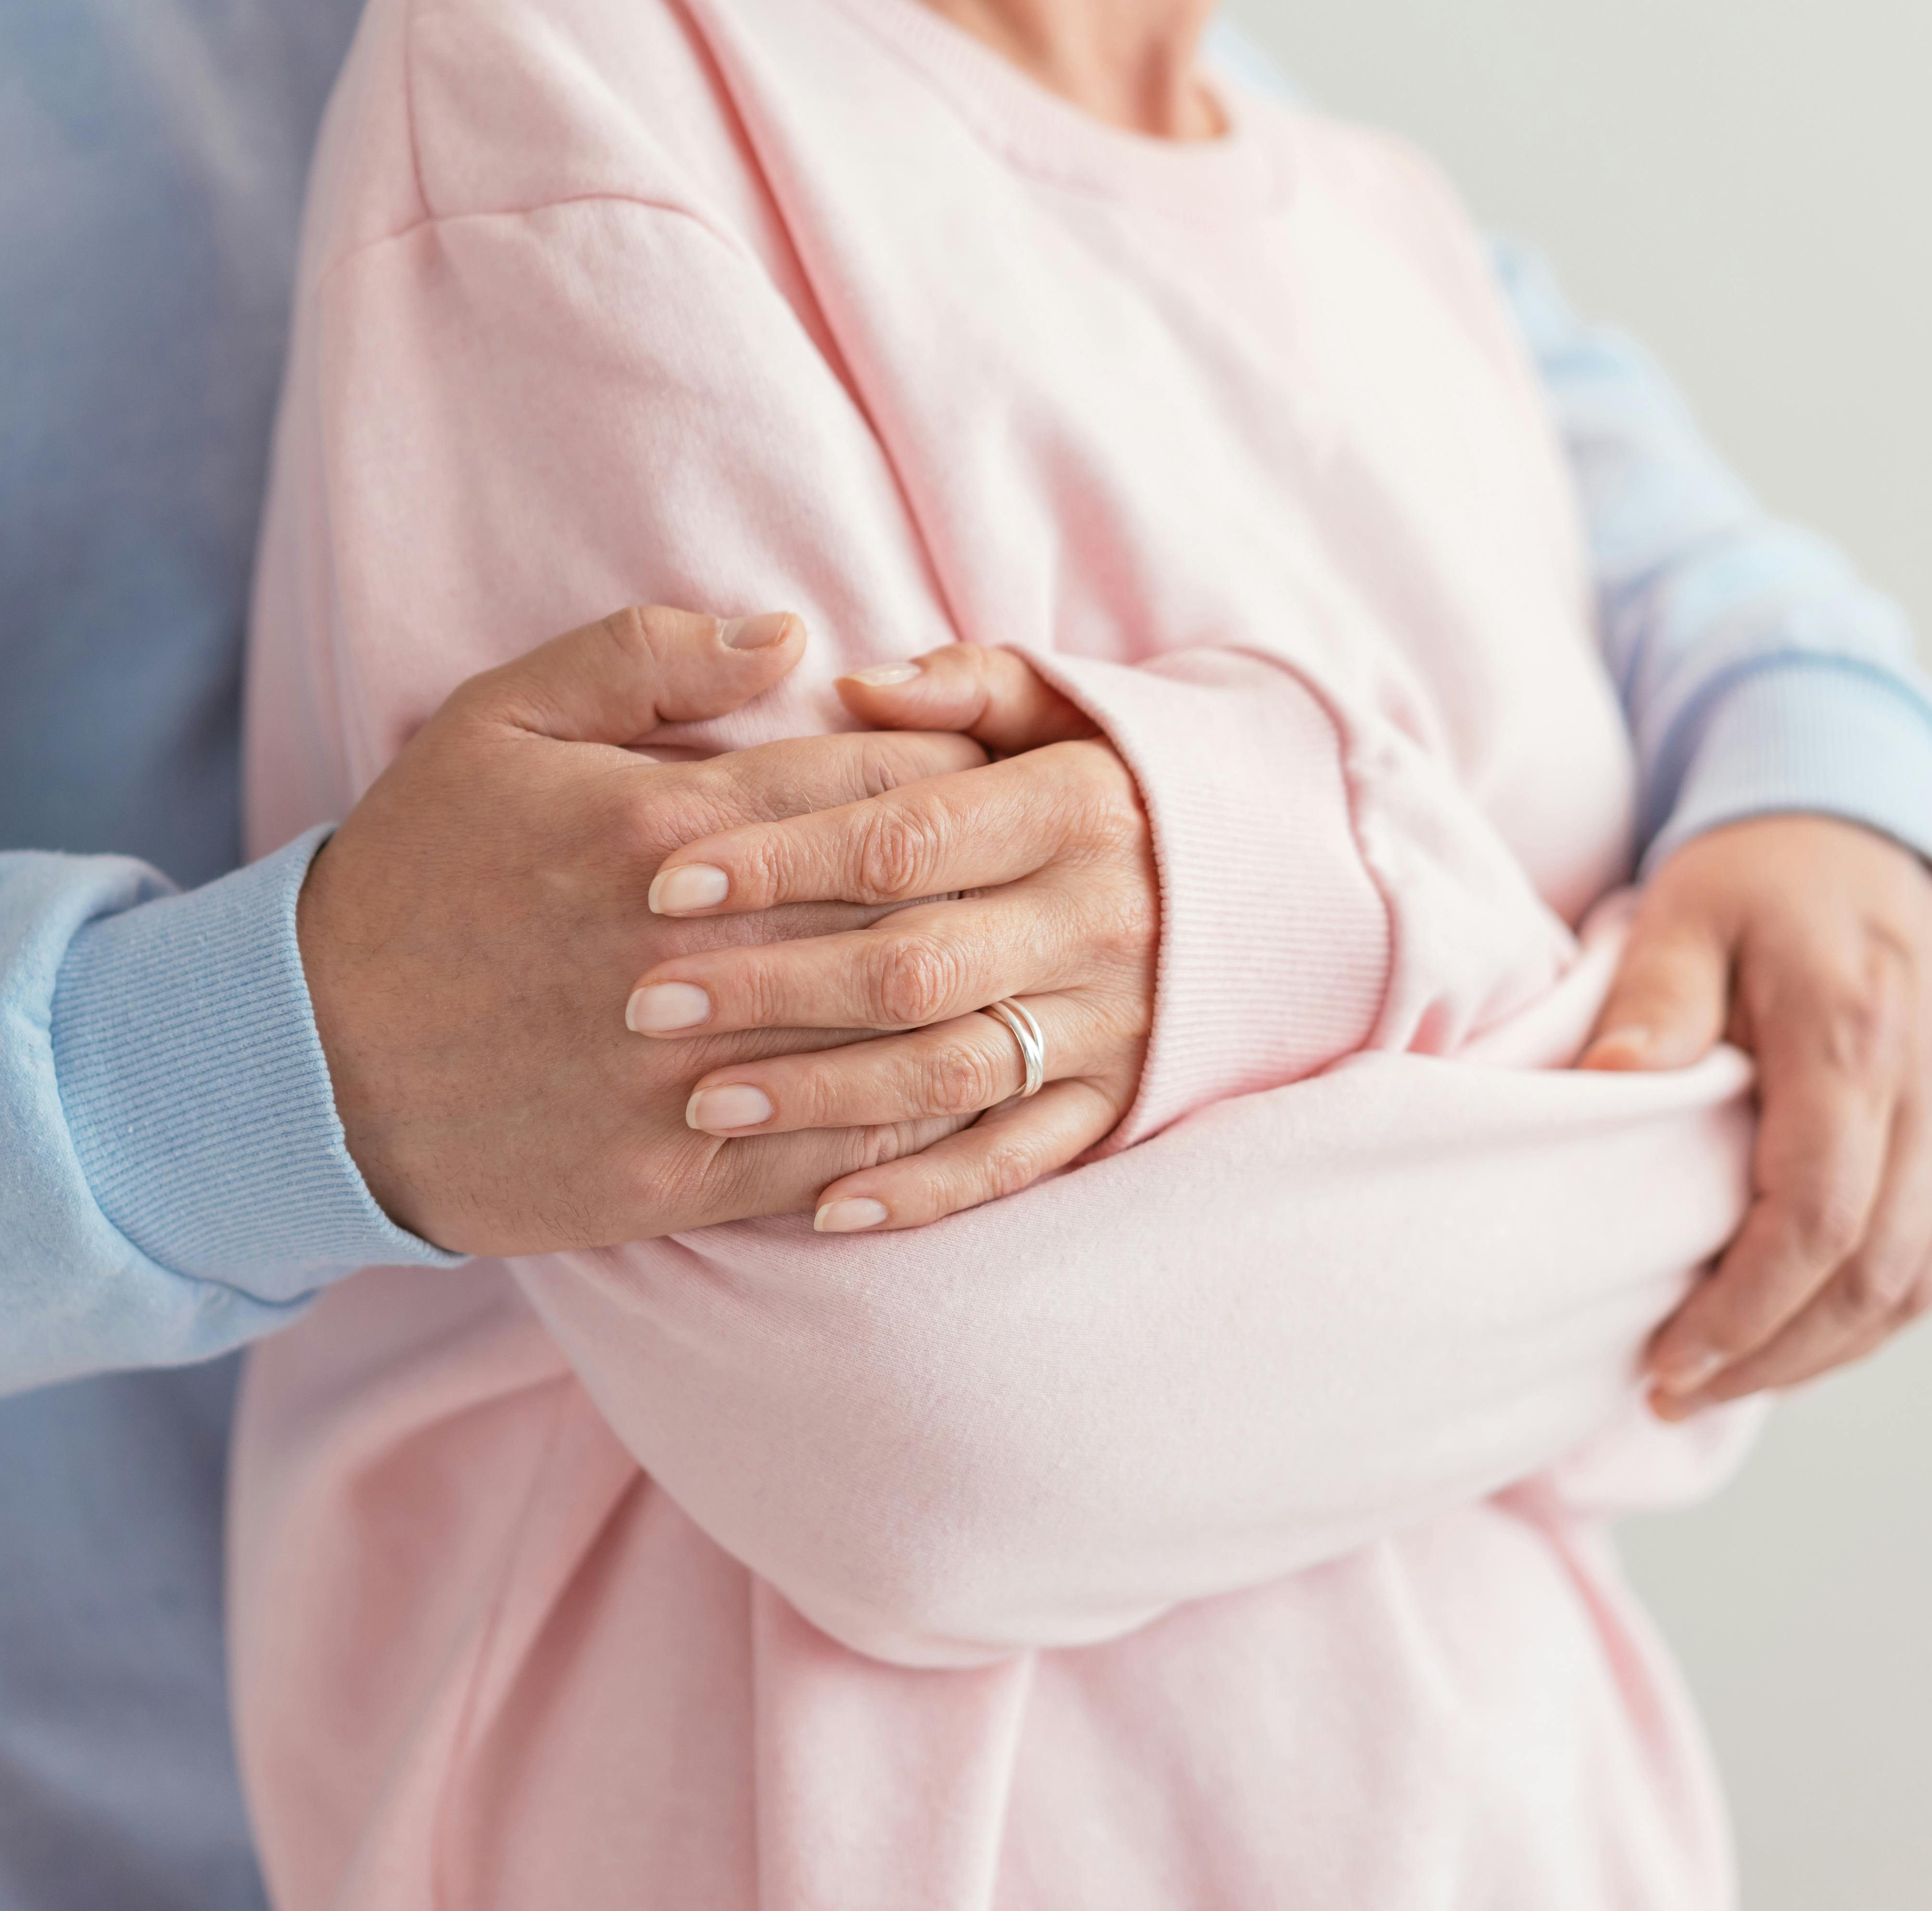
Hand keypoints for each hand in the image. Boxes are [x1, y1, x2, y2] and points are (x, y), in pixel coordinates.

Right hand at [297, 606, 988, 1255]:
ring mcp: (680, 1076)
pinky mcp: (671, 1178)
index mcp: (653, 827)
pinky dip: (913, 1126)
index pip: (861, 779)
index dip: (952, 765)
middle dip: (989, 878)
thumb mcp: (497, 721)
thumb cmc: (416, 872)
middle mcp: (681, 953)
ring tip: (1038, 971)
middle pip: (894, 905)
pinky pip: (832, 1155)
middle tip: (1051, 858)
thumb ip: (643, 656)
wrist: (309, 1061)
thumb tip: (791, 630)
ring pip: (881, 1037)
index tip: (1002, 761)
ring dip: (974, 1004)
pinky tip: (972, 1095)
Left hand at [626, 644, 1157, 1231]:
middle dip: (770, 985)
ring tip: (699, 1101)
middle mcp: (1097, 922)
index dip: (778, 859)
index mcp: (1074, 808)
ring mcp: (1112, 1025)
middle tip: (647, 1002)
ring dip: (821, 1094)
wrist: (1284, 871)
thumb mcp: (1063, 705)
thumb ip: (963, 687)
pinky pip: (1015, 1161)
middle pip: (910, 964)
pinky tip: (822, 1207)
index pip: (903, 838)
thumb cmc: (1118, 776)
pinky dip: (923, 1191)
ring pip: (948, 1072)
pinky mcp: (1118, 1104)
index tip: (665, 881)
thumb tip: (849, 682)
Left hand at [1581, 815, 1931, 1416]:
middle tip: (1677, 1389)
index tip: (1669, 1359)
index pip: (1816, 1214)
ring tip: (1726, 1380)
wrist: (1863, 834)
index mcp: (1856, 1032)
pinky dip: (1880, 1312)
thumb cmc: (1754, 881)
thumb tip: (1607, 1080)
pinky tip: (1802, 1335)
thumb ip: (1652, 1000)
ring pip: (1921, 1279)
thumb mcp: (1682, 913)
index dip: (1744, 1309)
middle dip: (1773, 1351)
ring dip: (1825, 1348)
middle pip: (1872, 1269)